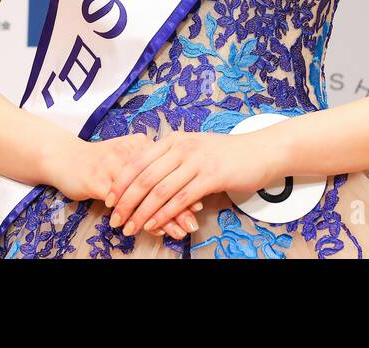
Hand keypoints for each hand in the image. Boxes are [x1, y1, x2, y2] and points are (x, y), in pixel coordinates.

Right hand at [44, 130, 203, 238]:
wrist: (63, 157)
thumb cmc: (98, 161)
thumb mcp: (126, 158)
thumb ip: (148, 169)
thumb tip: (177, 186)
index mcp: (139, 145)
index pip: (168, 168)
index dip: (184, 186)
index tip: (200, 203)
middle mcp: (129, 152)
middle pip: (160, 181)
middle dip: (178, 204)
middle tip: (192, 222)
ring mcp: (114, 165)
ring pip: (144, 194)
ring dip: (162, 215)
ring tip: (177, 231)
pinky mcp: (98, 180)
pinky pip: (123, 202)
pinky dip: (138, 217)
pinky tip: (148, 229)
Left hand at [107, 129, 272, 238]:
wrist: (260, 151)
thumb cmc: (227, 154)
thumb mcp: (195, 149)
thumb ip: (173, 160)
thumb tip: (149, 178)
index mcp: (173, 140)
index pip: (138, 160)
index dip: (120, 181)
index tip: (108, 200)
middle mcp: (181, 147)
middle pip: (144, 176)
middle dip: (125, 200)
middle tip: (114, 219)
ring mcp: (196, 161)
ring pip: (160, 190)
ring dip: (141, 212)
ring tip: (130, 227)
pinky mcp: (211, 176)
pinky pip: (181, 199)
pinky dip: (165, 214)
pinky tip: (155, 225)